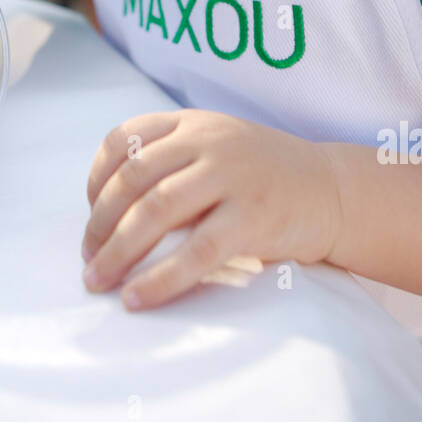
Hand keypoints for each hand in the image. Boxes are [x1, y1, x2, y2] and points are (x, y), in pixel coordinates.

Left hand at [80, 109, 340, 309]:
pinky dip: (159, 279)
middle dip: (100, 223)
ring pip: (156, 211)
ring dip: (117, 252)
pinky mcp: (254, 216)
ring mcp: (232, 175)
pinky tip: (136, 299)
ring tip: (98, 281)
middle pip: (133, 179)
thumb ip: (171, 161)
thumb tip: (107, 212)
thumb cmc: (263, 176)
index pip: (123, 138)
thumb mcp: (217, 148)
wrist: (333, 189)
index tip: (90, 213)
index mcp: (192, 123)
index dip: (95, 178)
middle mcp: (208, 141)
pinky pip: (195, 252)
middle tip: (87, 258)